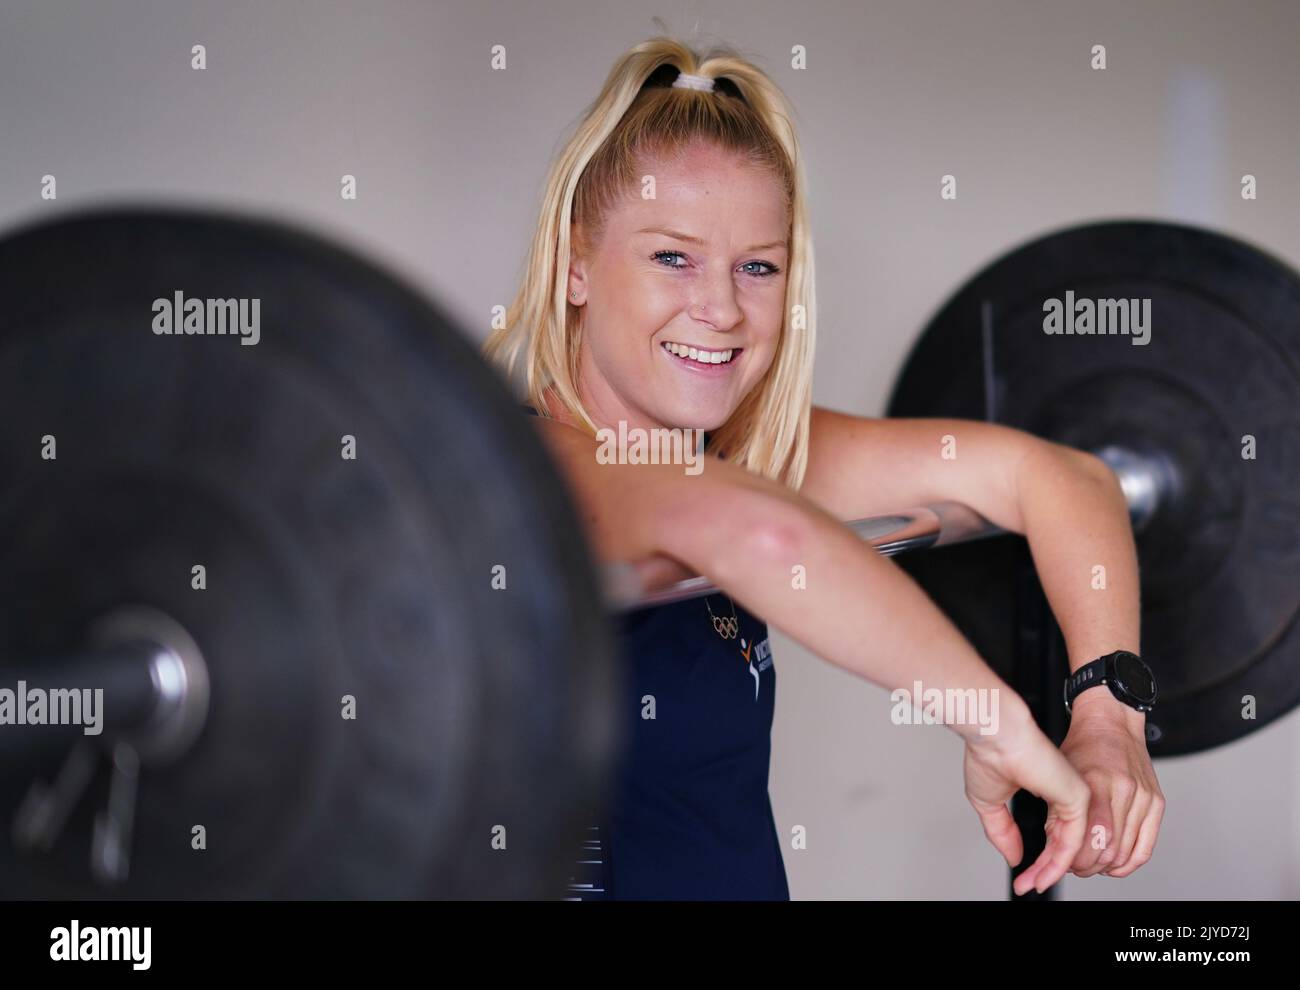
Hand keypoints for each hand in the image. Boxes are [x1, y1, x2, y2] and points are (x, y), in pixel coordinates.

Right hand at [963, 701, 1090, 895]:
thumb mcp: (990, 803)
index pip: (1051, 836)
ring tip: (1034, 882)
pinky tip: (1045, 872)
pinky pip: (1074, 841)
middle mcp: (1064, 796)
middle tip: (1028, 884)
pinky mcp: (1078, 799)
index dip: (1037, 861)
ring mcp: (1073, 797)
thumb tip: (1014, 857)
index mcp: (1047, 792)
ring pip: (1071, 847)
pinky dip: (1059, 862)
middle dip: (1044, 871)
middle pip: (1064, 846)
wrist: (995, 734)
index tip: (1024, 877)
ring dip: (1051, 870)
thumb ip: (1003, 832)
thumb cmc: (990, 755)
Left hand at [1059, 691, 1164, 878]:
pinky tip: (1114, 864)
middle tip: (1075, 866)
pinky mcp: (1157, 803)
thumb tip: (1056, 848)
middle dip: (1090, 866)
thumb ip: (1058, 812)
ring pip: (1128, 853)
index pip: (1096, 837)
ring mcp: (1145, 797)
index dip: (1079, 858)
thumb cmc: (1084, 746)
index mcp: (1099, 782)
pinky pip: (1147, 846)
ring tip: (1091, 864)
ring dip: (1107, 866)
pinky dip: (1130, 863)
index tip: (1065, 863)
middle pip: (1112, 849)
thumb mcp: (1061, 775)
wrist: (1113, 723)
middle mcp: (1126, 790)